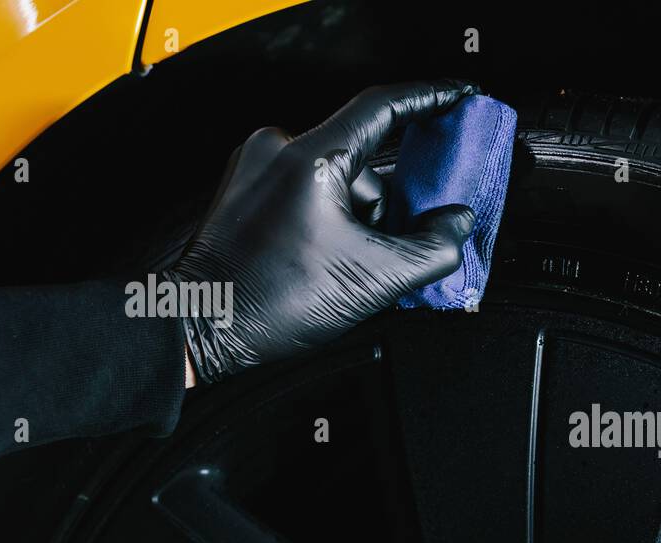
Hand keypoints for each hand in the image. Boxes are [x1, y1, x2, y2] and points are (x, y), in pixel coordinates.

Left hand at [172, 80, 478, 384]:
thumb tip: (456, 224)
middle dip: (389, 209)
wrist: (201, 325)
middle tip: (396, 249)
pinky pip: (311, 191)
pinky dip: (333, 222)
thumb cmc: (268, 302)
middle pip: (366, 163)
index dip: (431, 100)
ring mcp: (259, 167)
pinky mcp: (248, 189)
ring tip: (348, 268)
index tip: (459, 98)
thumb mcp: (375, 280)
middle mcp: (280, 150)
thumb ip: (433, 249)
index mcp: (312, 159)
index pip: (384, 107)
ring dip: (359, 221)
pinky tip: (328, 261)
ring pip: (341, 182)